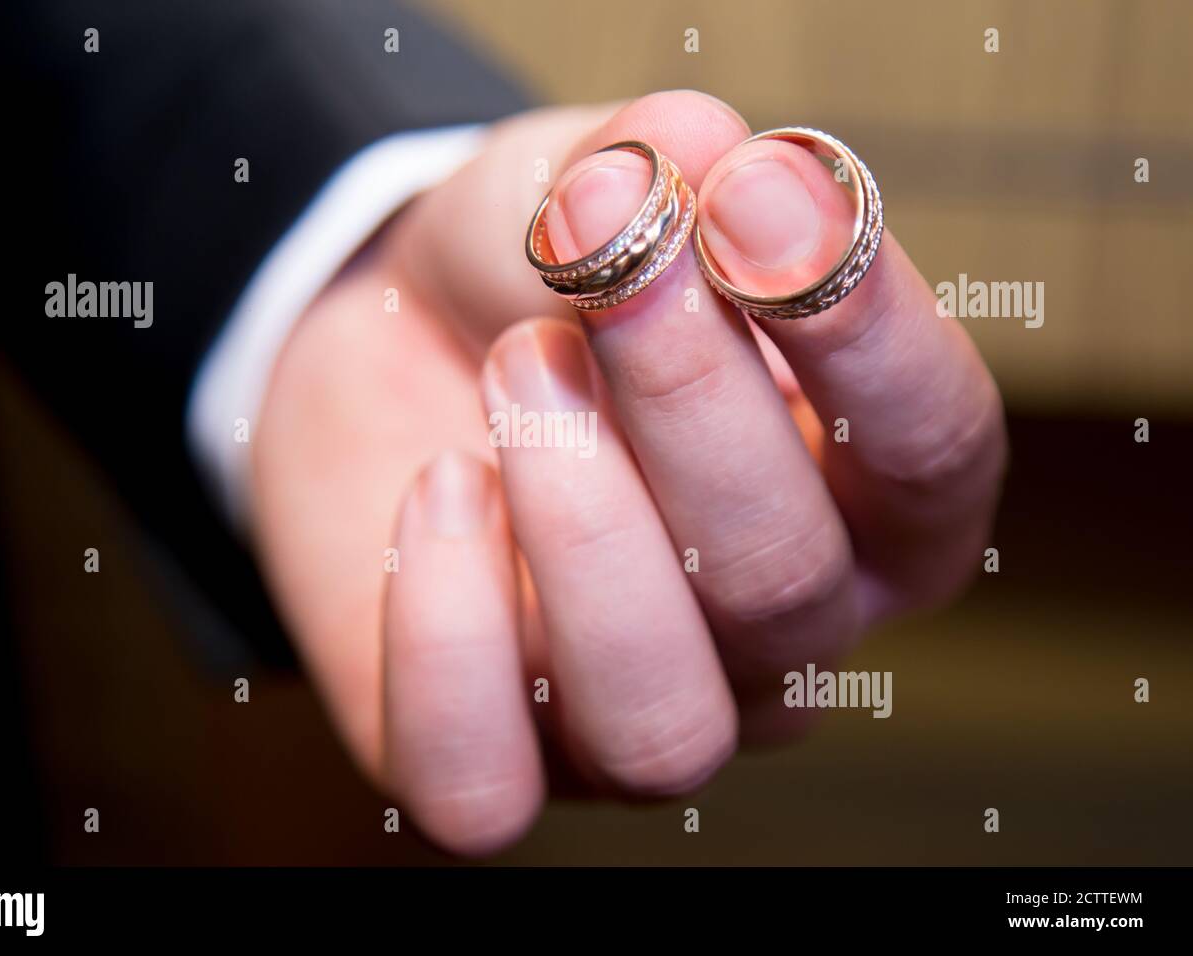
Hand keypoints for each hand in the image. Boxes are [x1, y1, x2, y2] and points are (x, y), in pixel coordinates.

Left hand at [250, 92, 1006, 854]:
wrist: (391, 344)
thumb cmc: (539, 277)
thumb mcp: (605, 186)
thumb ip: (668, 163)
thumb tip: (704, 162)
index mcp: (868, 498)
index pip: (937, 455)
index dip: (864, 337)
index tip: (756, 205)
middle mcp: (781, 636)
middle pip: (786, 586)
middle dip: (689, 409)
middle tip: (605, 270)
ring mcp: (642, 716)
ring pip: (662, 728)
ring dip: (579, 531)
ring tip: (518, 371)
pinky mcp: (500, 762)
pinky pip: (482, 790)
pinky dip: (443, 638)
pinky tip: (436, 492)